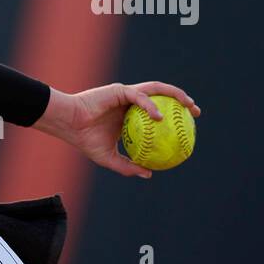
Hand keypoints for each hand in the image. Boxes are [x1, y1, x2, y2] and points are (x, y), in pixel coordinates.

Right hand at [34, 82, 201, 177]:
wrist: (68, 124)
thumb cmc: (84, 139)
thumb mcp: (108, 158)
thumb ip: (128, 165)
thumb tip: (149, 174)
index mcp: (129, 114)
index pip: (156, 110)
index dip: (173, 114)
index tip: (188, 125)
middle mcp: (130, 101)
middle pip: (162, 96)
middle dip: (181, 100)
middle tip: (195, 112)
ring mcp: (126, 94)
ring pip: (155, 90)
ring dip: (174, 94)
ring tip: (188, 105)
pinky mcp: (119, 90)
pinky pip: (140, 97)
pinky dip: (150, 106)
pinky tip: (159, 117)